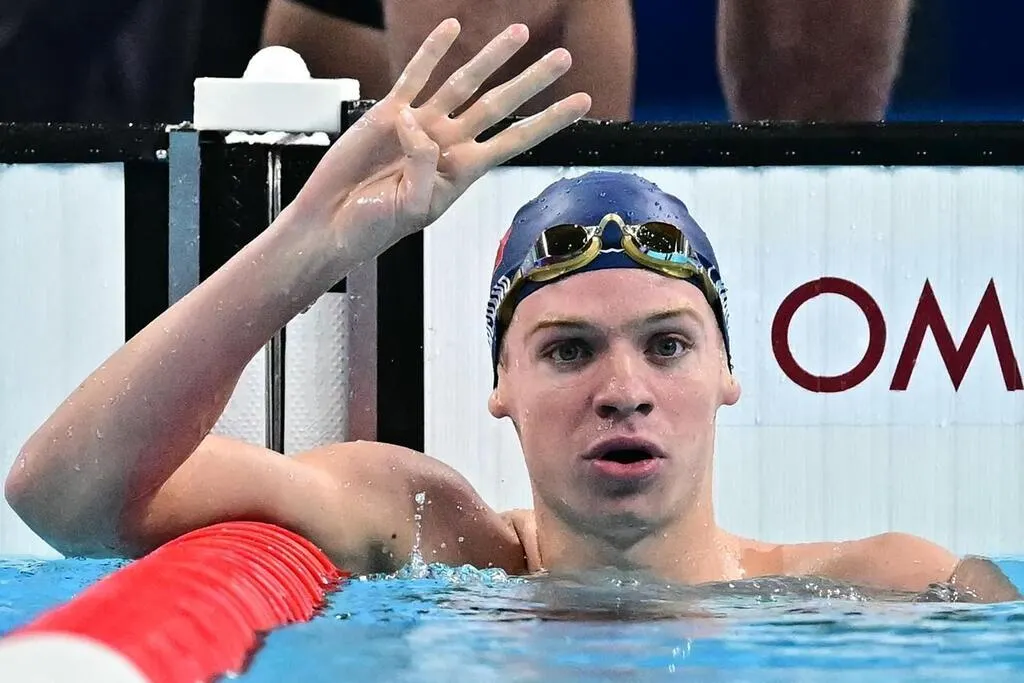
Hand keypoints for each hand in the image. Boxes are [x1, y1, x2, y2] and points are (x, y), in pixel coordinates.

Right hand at [289, 19, 591, 259]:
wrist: (330, 222)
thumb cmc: (372, 227)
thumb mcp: (412, 208)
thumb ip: (426, 169)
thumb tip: (419, 123)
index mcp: (463, 172)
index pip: (517, 140)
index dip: (550, 121)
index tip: (582, 103)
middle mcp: (449, 144)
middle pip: (500, 104)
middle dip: (533, 81)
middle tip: (563, 58)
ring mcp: (420, 125)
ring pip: (465, 83)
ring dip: (492, 57)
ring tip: (519, 32)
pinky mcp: (389, 113)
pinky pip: (417, 75)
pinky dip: (434, 51)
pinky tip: (451, 29)